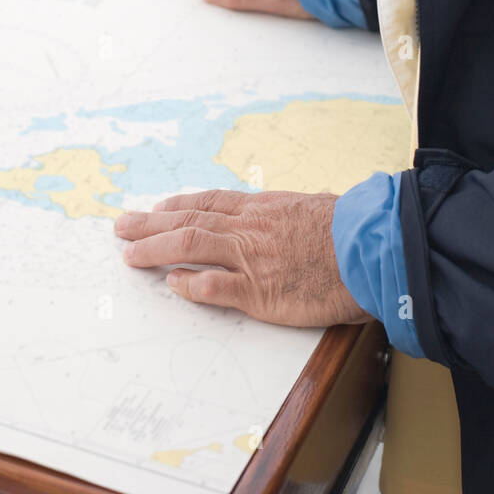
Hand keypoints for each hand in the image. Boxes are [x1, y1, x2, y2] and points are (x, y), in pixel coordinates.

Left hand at [115, 188, 370, 327]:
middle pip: (188, 220)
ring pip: (190, 246)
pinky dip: (189, 285)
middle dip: (150, 224)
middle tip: (122, 226)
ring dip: (155, 249)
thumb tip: (312, 206)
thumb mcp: (321, 209)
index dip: (179, 206)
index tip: (157, 209)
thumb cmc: (354, 230)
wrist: (371, 249)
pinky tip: (173, 286)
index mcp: (264, 208)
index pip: (210, 202)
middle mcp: (249, 228)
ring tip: (130, 255)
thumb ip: (302, 212)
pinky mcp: (258, 290)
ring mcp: (251, 258)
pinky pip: (213, 286)